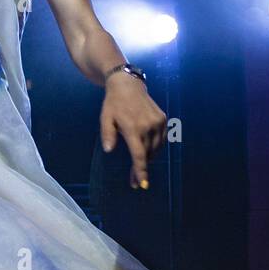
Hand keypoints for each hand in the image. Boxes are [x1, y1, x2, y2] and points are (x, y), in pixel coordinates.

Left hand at [100, 73, 165, 188]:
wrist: (128, 85)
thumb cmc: (113, 104)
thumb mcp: (105, 118)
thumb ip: (107, 134)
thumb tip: (109, 150)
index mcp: (133, 127)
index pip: (138, 154)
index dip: (141, 171)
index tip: (142, 184)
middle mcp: (148, 126)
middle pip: (147, 154)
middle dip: (141, 169)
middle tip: (134, 181)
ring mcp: (157, 122)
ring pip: (155, 148)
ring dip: (148, 158)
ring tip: (139, 165)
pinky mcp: (162, 119)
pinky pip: (161, 139)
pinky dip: (155, 147)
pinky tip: (147, 150)